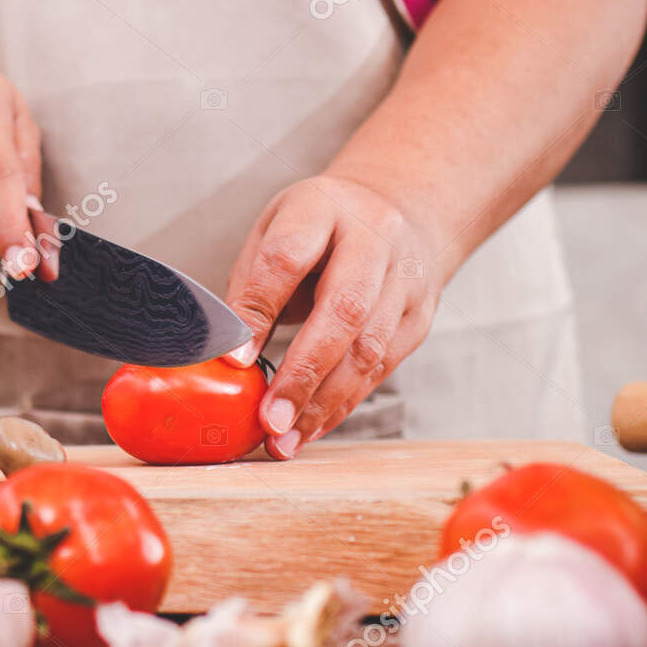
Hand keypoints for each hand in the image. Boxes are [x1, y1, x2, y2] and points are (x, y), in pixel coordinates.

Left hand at [223, 175, 441, 458]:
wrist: (400, 209)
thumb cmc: (319, 228)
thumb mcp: (274, 233)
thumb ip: (251, 288)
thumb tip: (226, 354)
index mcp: (321, 207)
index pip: (286, 258)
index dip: (259, 310)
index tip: (235, 359)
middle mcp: (374, 238)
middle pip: (343, 310)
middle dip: (302, 373)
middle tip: (268, 418)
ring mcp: (405, 278)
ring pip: (369, 348)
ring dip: (323, 402)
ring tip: (284, 438)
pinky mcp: (420, 316)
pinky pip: (382, 368)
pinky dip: (343, 403)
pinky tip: (312, 426)